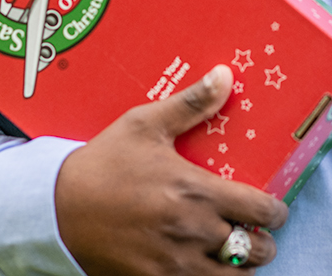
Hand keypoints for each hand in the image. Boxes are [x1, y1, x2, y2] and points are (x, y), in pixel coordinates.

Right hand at [55, 63, 289, 274]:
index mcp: (196, 191)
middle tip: (256, 233)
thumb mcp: (144, 125)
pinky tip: (203, 269)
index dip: (276, 212)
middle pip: (255, 251)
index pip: (261, 211)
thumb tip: (225, 75)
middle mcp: (192, 232)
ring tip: (233, 255)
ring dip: (240, 269)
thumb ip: (190, 103)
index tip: (273, 208)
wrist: (55, 208)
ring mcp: (173, 265)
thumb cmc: (103, 164)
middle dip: (263, 243)